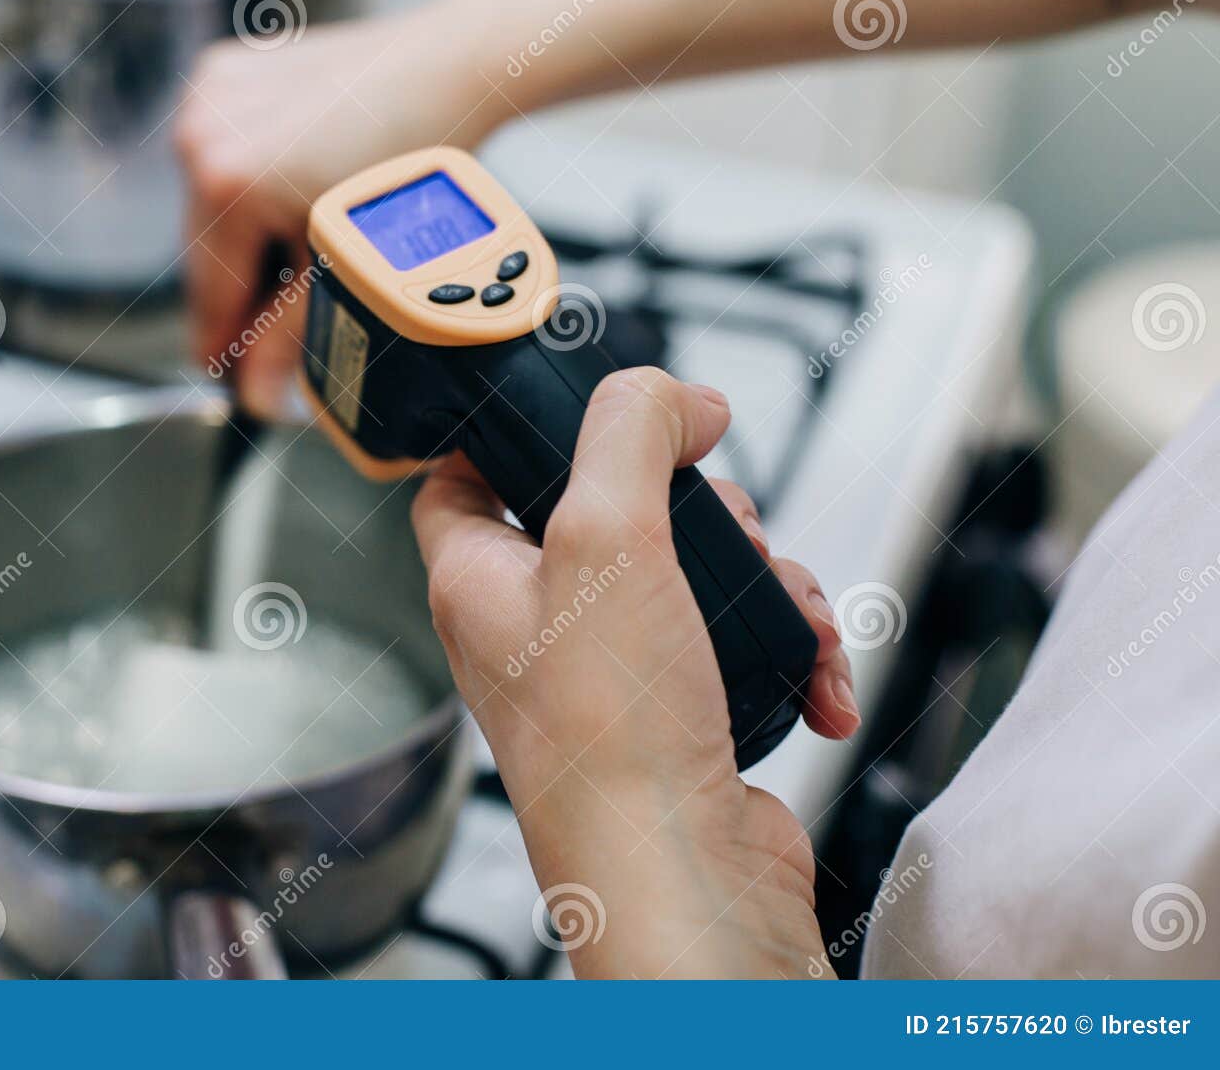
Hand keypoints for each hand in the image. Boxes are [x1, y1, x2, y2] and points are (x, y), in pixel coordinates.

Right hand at [174, 4, 503, 414]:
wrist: (447, 70)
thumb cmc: (412, 154)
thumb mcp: (347, 263)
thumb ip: (294, 335)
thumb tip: (259, 393)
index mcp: (226, 180)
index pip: (208, 292)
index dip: (220, 345)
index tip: (226, 377)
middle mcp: (204, 129)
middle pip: (204, 247)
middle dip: (240, 288)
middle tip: (274, 325)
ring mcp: (211, 94)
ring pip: (211, 201)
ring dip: (244, 234)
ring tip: (298, 250)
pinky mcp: (226, 72)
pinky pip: (221, 150)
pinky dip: (249, 180)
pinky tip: (296, 191)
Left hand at [411, 367, 855, 977]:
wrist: (685, 878)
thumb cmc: (612, 740)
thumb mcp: (607, 537)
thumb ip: (630, 433)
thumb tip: (675, 398)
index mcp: (480, 581)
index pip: (463, 476)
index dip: (519, 432)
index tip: (591, 411)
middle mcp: (535, 626)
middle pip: (612, 512)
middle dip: (695, 509)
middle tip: (723, 528)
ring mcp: (608, 673)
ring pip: (692, 573)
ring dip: (763, 581)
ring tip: (786, 613)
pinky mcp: (678, 712)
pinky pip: (738, 641)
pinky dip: (787, 645)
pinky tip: (812, 674)